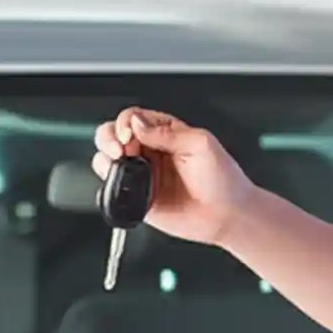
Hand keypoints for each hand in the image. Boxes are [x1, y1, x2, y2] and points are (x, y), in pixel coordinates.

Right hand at [93, 107, 254, 245]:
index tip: (129, 134)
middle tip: (121, 149)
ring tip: (122, 165)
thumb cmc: (222, 179)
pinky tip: (124, 183)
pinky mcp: (137, 196)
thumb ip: (167, 132)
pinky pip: (113, 186)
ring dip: (106, 158)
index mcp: (166, 132)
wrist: (226, 215)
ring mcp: (143, 173)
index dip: (125, 123)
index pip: (134, 117)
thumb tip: (137, 123)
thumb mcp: (201, 145)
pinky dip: (109, 182)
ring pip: (107, 158)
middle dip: (110, 138)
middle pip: (114, 134)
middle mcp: (151, 150)